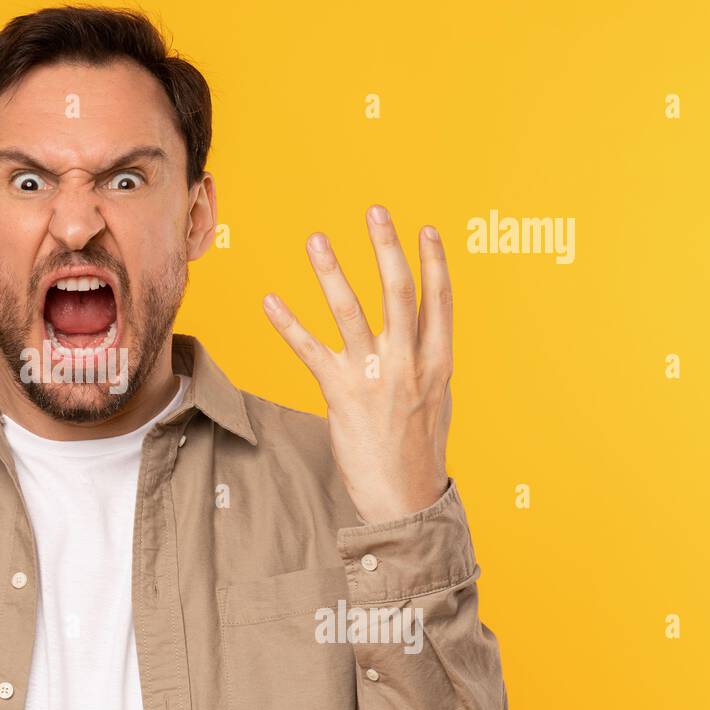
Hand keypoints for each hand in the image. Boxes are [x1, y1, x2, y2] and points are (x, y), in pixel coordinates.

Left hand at [263, 205, 451, 523]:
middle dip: (386, 248)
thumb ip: (426, 363)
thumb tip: (422, 334)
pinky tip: (270, 300)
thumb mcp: (435, 401)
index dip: (434, 262)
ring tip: (317, 239)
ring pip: (352, 312)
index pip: (439, 301)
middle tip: (375, 211)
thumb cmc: (418, 451)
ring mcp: (374, 376)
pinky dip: (288, 324)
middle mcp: (409, 363)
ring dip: (332, 272)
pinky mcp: (340, 394)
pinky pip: (309, 350)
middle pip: (399, 293)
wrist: (405, 498)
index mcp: (438, 362)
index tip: (425, 229)